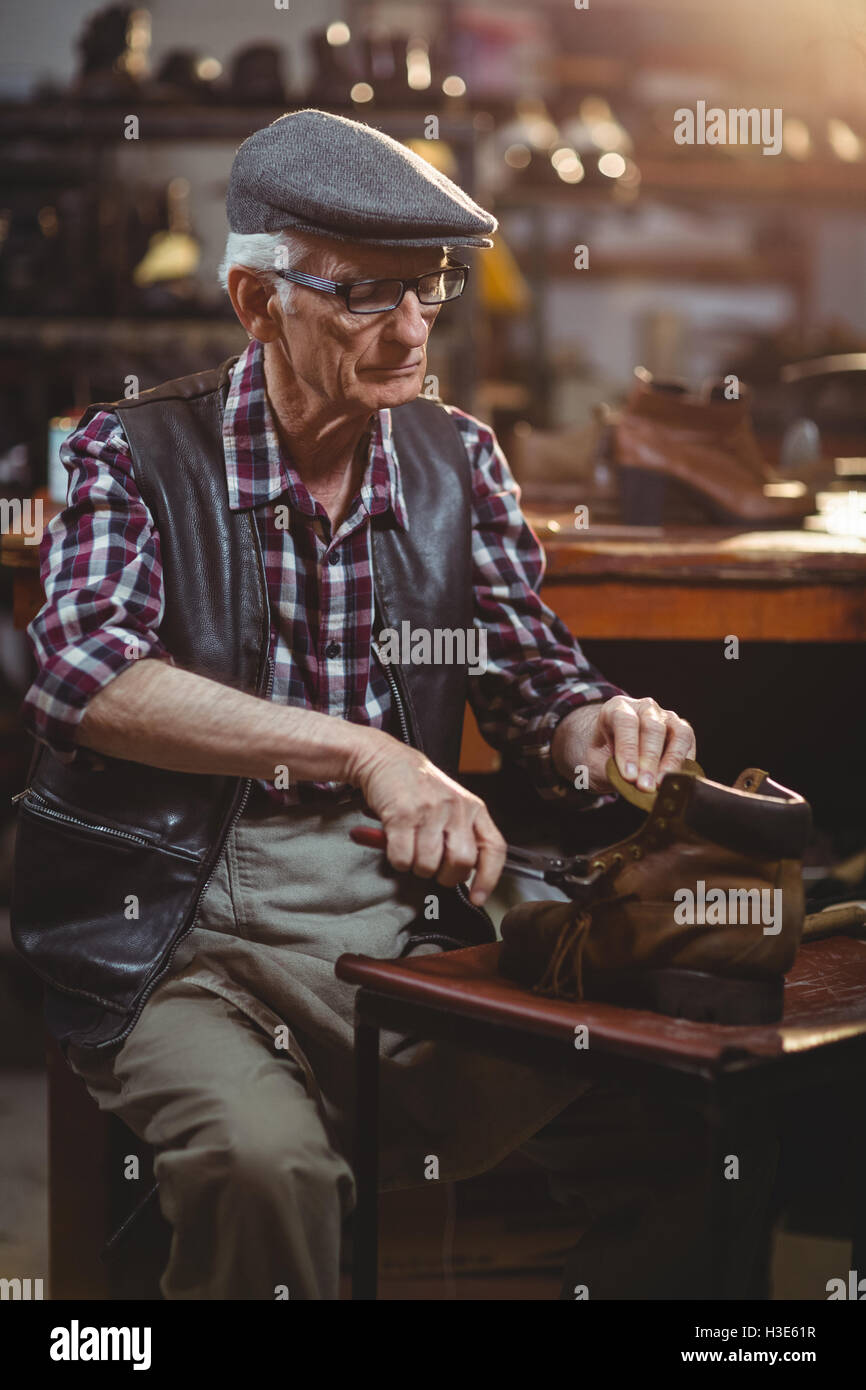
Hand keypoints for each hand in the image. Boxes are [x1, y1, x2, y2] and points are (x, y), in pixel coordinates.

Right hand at [348, 731, 505, 904]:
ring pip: (429, 865)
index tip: (477, 897)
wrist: (385, 758)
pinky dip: (398, 861)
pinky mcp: (402, 815)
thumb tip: (468, 873)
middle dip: (445, 876)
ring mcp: (429, 811)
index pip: (493, 848)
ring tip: (412, 851)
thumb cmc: (418, 786)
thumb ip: (463, 833)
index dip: (488, 878)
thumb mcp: (452, 804)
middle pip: (461, 862)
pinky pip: (403, 858)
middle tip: (434, 870)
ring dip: (417, 868)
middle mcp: (455, 808)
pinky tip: (396, 846)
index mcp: (473, 808)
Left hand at [552, 695, 695, 794]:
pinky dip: (683, 763)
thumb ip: (611, 770)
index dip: (628, 749)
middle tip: (645, 786)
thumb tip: (633, 783)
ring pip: (677, 733)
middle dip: (649, 760)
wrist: (611, 751)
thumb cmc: (602, 755)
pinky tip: (675, 781)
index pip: (625, 721)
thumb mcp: (595, 762)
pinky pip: (688, 744)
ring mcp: (666, 717)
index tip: (629, 776)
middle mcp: (644, 707)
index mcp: (617, 707)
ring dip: (671, 762)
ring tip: (662, 785)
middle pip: (652, 728)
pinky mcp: (682, 731)